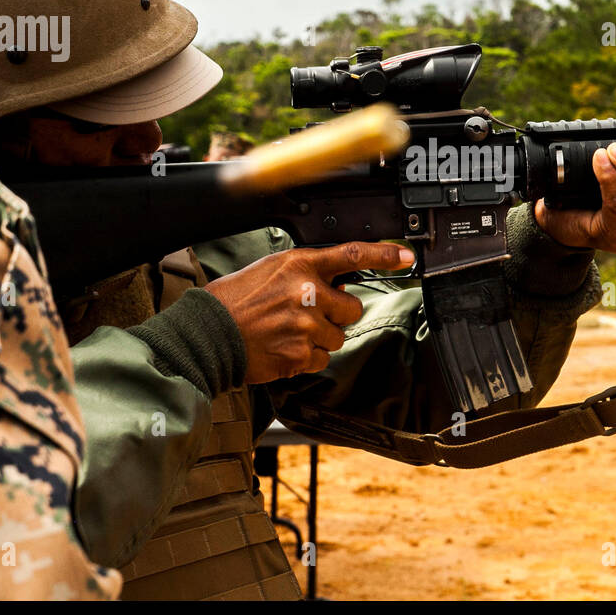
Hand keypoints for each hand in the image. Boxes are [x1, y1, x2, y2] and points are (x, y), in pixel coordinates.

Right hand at [205, 242, 413, 383]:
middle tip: (308, 314)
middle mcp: (308, 292)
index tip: (406, 258)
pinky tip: (283, 347)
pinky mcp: (302, 354)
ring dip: (320, 337)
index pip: (352, 255)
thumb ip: (306, 272)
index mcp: (300, 264)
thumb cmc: (234, 300)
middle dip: (338, 314)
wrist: (209, 334)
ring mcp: (307, 325)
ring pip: (338, 337)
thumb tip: (335, 279)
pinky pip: (322, 359)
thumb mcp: (271, 270)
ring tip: (287, 331)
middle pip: (352, 308)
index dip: (384, 256)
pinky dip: (306, 357)